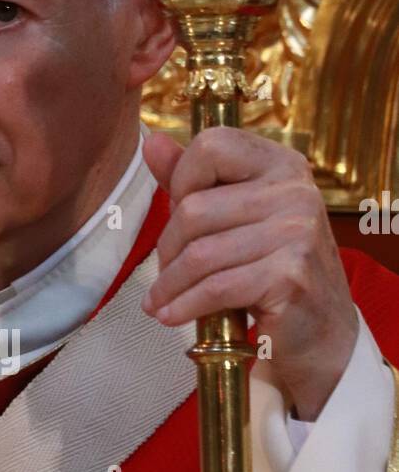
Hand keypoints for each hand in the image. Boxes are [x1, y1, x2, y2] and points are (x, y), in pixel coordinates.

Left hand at [142, 126, 358, 419]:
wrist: (321, 329)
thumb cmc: (273, 268)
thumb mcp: (237, 215)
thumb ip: (195, 179)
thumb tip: (151, 142)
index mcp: (282, 164)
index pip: (212, 145)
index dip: (182, 181)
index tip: (176, 216)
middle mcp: (295, 192)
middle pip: (195, 209)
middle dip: (168, 248)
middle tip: (165, 274)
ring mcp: (296, 234)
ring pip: (200, 254)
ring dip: (170, 284)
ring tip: (159, 301)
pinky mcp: (289, 277)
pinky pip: (216, 288)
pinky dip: (185, 306)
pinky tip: (171, 315)